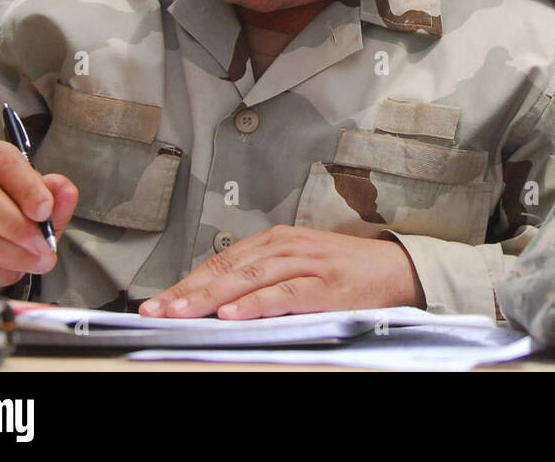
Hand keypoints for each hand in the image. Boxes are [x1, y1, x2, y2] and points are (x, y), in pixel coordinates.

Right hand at [0, 137, 77, 289]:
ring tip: (36, 261)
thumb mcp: (34, 194)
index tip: (44, 212)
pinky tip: (12, 268)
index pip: (5, 163)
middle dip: (16, 225)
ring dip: (8, 253)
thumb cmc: (7, 201)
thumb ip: (55, 194)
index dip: (27, 188)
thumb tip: (64, 191)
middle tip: (43, 244)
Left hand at [139, 227, 426, 318]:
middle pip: (229, 269)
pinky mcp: (325, 285)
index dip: (188, 283)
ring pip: (250, 279)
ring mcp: (307, 264)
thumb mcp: (299, 266)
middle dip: (189, 292)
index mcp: (277, 240)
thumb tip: (216, 300)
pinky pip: (285, 294)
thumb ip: (263, 277)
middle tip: (157, 311)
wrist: (397, 269)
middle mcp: (288, 246)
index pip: (222, 262)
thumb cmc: (345, 272)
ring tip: (183, 313)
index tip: (157, 304)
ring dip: (213, 297)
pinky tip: (233, 315)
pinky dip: (257, 304)